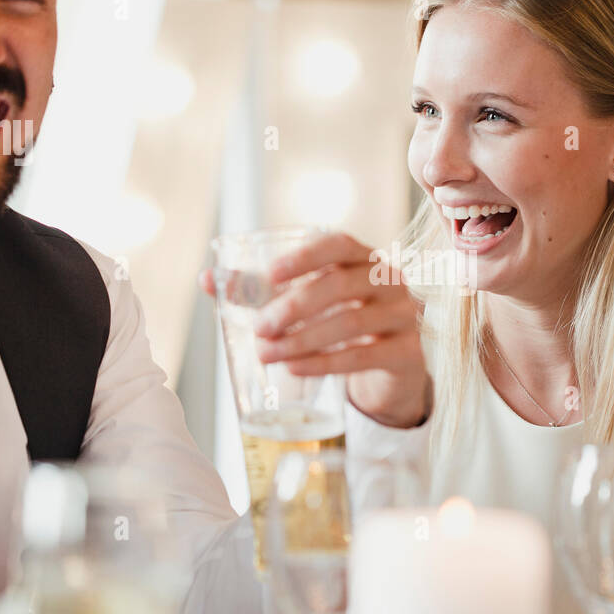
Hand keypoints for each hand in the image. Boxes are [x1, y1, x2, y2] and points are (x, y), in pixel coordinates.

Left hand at [200, 231, 430, 427]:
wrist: (391, 367)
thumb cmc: (341, 321)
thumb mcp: (308, 302)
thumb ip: (260, 290)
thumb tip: (206, 279)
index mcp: (363, 260)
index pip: (340, 245)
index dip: (305, 257)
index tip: (270, 274)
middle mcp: (389, 282)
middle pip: (340, 285)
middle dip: (294, 306)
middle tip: (260, 327)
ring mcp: (403, 316)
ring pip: (350, 322)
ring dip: (302, 340)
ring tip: (266, 353)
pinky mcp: (407, 354)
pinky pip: (363, 356)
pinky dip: (324, 363)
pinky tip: (294, 368)